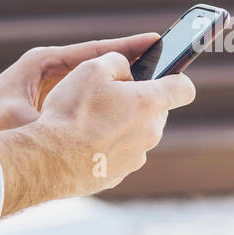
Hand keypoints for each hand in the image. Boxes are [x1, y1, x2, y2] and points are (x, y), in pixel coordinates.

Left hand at [0, 31, 160, 132]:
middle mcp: (51, 71)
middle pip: (100, 64)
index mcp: (46, 63)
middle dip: (131, 67)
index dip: (127, 47)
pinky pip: (85, 103)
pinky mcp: (50, 105)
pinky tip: (123, 121)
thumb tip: (82, 128)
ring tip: (152, 94)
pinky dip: (103, 107)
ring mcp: (51, 87)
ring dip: (119, 88)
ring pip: (94, 84)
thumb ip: (50, 122)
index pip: (95, 51)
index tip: (156, 39)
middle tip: (166, 68)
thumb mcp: (21, 120)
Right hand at [0, 53, 195, 214]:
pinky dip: (107, 145)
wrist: (49, 160)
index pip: (184, 88)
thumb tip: (127, 68)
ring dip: (121, 123)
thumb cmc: (71, 111)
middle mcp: (150, 133)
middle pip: (156, 111)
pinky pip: (120, 152)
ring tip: (89, 120)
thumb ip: (118, 60)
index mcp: (149, 103)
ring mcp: (136, 157)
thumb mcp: (92, 67)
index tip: (164, 74)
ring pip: (137, 132)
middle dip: (137, 101)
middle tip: (107, 95)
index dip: (176, 77)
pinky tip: (83, 142)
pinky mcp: (120, 174)